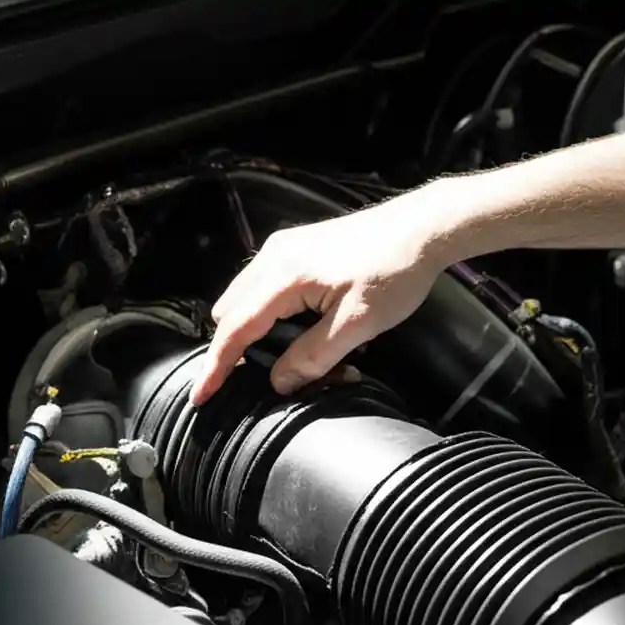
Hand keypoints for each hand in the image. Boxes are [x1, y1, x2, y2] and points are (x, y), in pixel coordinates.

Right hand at [189, 192, 452, 405]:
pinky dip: (272, 314)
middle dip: (241, 350)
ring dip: (259, 332)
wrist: (424, 228)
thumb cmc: (395, 273)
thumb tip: (278, 382)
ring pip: (246, 299)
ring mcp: (284, 248)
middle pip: (232, 313)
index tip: (201, 396)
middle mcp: (274, 256)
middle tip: (275, 378)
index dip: (216, 367)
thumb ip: (312, 356)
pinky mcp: (298, 247)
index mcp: (283, 276)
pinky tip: (304, 327)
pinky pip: (264, 286)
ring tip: (300, 355)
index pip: (235, 329)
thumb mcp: (357, 325)